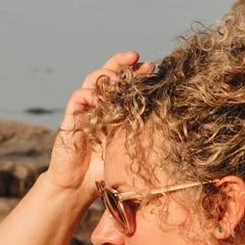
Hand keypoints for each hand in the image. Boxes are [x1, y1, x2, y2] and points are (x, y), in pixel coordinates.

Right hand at [47, 51, 142, 193]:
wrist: (79, 187)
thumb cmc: (106, 171)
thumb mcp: (129, 149)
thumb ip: (142, 134)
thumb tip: (173, 122)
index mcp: (114, 110)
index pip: (125, 83)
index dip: (137, 72)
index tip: (152, 66)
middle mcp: (99, 106)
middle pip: (108, 74)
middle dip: (121, 62)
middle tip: (135, 57)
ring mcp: (84, 110)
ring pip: (92, 80)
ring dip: (106, 75)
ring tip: (118, 79)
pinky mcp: (71, 119)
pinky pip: (78, 97)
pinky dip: (89, 94)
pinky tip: (100, 98)